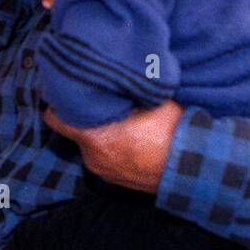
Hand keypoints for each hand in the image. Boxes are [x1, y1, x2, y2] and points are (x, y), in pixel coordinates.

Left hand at [48, 100, 182, 193]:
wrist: (194, 168)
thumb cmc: (172, 131)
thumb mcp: (149, 98)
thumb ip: (123, 87)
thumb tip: (112, 69)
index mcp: (92, 136)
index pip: (54, 117)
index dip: (59, 102)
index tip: (70, 91)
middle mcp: (91, 156)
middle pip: (75, 129)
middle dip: (84, 116)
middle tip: (100, 101)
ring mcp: (103, 171)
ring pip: (91, 144)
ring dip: (100, 133)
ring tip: (119, 120)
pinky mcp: (116, 180)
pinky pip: (106, 157)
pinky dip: (111, 148)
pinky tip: (129, 138)